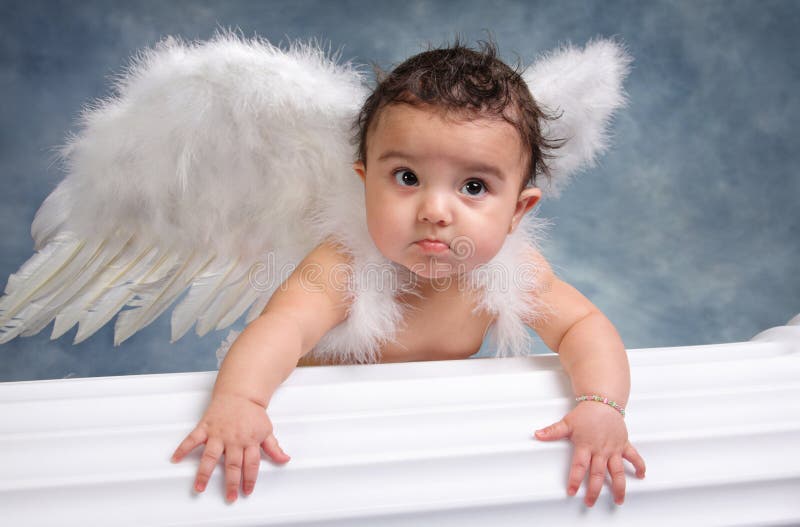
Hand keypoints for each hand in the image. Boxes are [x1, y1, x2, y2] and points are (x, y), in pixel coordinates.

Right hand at [171, 392, 290, 501]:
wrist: (240, 393)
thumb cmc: (252, 413)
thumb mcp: (267, 430)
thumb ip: (274, 447)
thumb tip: (284, 459)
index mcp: (250, 440)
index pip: (251, 464)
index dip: (250, 479)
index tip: (247, 491)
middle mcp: (233, 439)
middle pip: (232, 464)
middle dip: (232, 482)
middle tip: (230, 497)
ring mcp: (218, 433)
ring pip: (210, 456)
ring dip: (204, 473)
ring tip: (199, 487)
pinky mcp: (205, 426)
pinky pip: (192, 439)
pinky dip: (182, 448)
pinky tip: (175, 458)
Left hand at [534, 401, 645, 506]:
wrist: (603, 402)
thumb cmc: (586, 413)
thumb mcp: (567, 423)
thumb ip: (552, 431)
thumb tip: (537, 434)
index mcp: (586, 445)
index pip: (579, 466)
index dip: (575, 479)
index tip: (572, 491)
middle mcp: (600, 450)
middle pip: (598, 474)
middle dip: (594, 490)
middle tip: (590, 502)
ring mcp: (613, 448)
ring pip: (618, 471)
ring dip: (618, 486)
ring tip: (618, 500)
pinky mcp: (623, 444)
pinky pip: (634, 457)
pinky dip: (639, 466)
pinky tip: (641, 476)